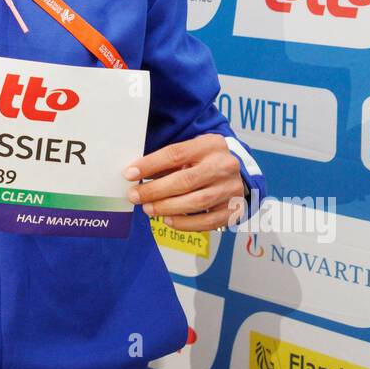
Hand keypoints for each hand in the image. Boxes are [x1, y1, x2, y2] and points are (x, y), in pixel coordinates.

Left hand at [124, 133, 246, 231]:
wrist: (239, 172)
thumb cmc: (206, 161)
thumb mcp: (191, 152)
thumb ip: (167, 163)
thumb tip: (136, 175)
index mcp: (210, 144)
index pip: (176, 154)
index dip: (150, 165)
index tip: (130, 174)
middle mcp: (224, 165)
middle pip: (185, 180)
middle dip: (155, 190)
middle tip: (135, 196)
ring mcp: (231, 188)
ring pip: (196, 202)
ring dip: (167, 207)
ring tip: (148, 208)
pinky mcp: (234, 209)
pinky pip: (207, 221)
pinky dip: (185, 223)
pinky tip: (168, 220)